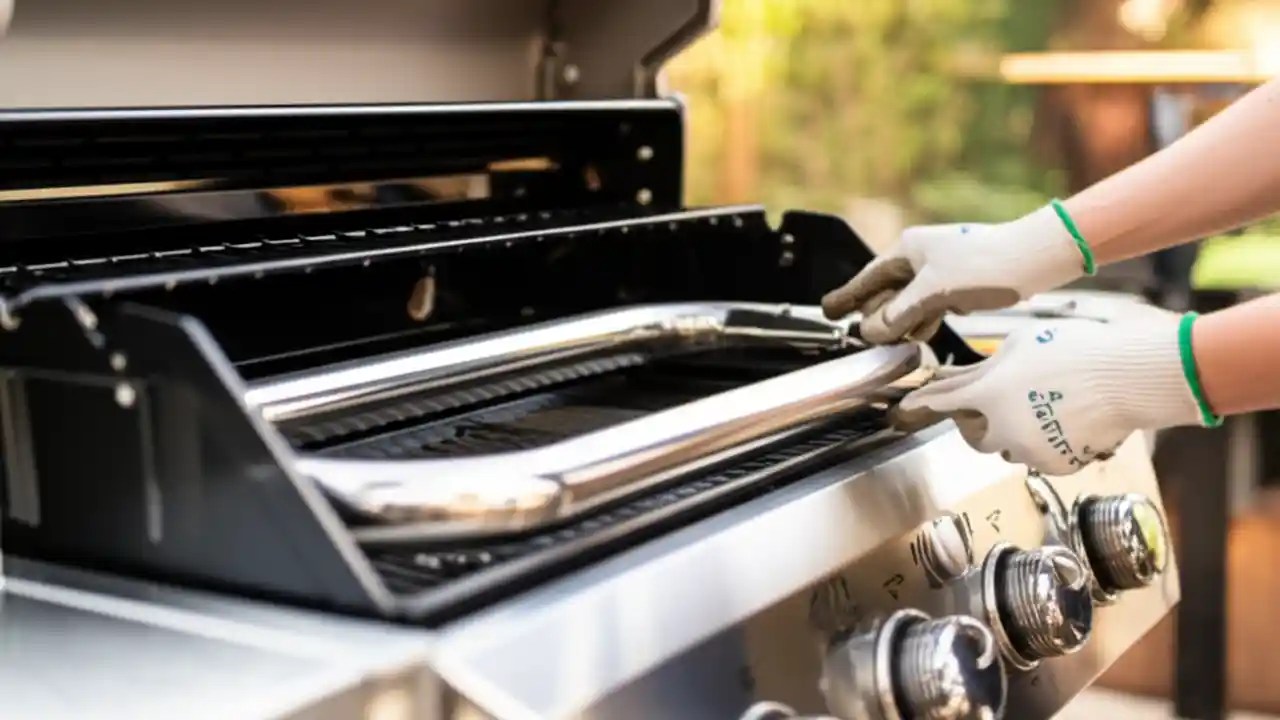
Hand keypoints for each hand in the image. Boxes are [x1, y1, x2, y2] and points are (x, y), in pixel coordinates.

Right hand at [821, 206, 1086, 343]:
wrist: (1038, 257)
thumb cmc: (988, 264)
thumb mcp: (935, 292)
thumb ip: (899, 314)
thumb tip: (871, 331)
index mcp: (908, 248)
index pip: (868, 276)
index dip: (846, 296)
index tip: (828, 310)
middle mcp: (921, 256)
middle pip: (886, 291)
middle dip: (876, 314)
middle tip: (864, 335)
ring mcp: (941, 270)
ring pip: (908, 301)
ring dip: (901, 322)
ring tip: (891, 341)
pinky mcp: (960, 284)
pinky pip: (929, 305)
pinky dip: (922, 320)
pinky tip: (921, 334)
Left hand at [890, 313, 1201, 474]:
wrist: (1128, 377)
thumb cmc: (1077, 350)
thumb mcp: (1021, 344)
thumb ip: (984, 366)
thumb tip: (963, 376)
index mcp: (987, 395)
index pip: (940, 403)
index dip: (919, 406)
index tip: (904, 412)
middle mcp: (1002, 429)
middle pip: (971, 435)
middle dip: (975, 421)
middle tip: (994, 402)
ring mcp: (1030, 452)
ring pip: (1006, 447)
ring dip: (1011, 431)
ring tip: (1039, 404)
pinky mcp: (1056, 466)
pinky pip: (1036, 457)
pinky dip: (1041, 443)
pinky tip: (1063, 419)